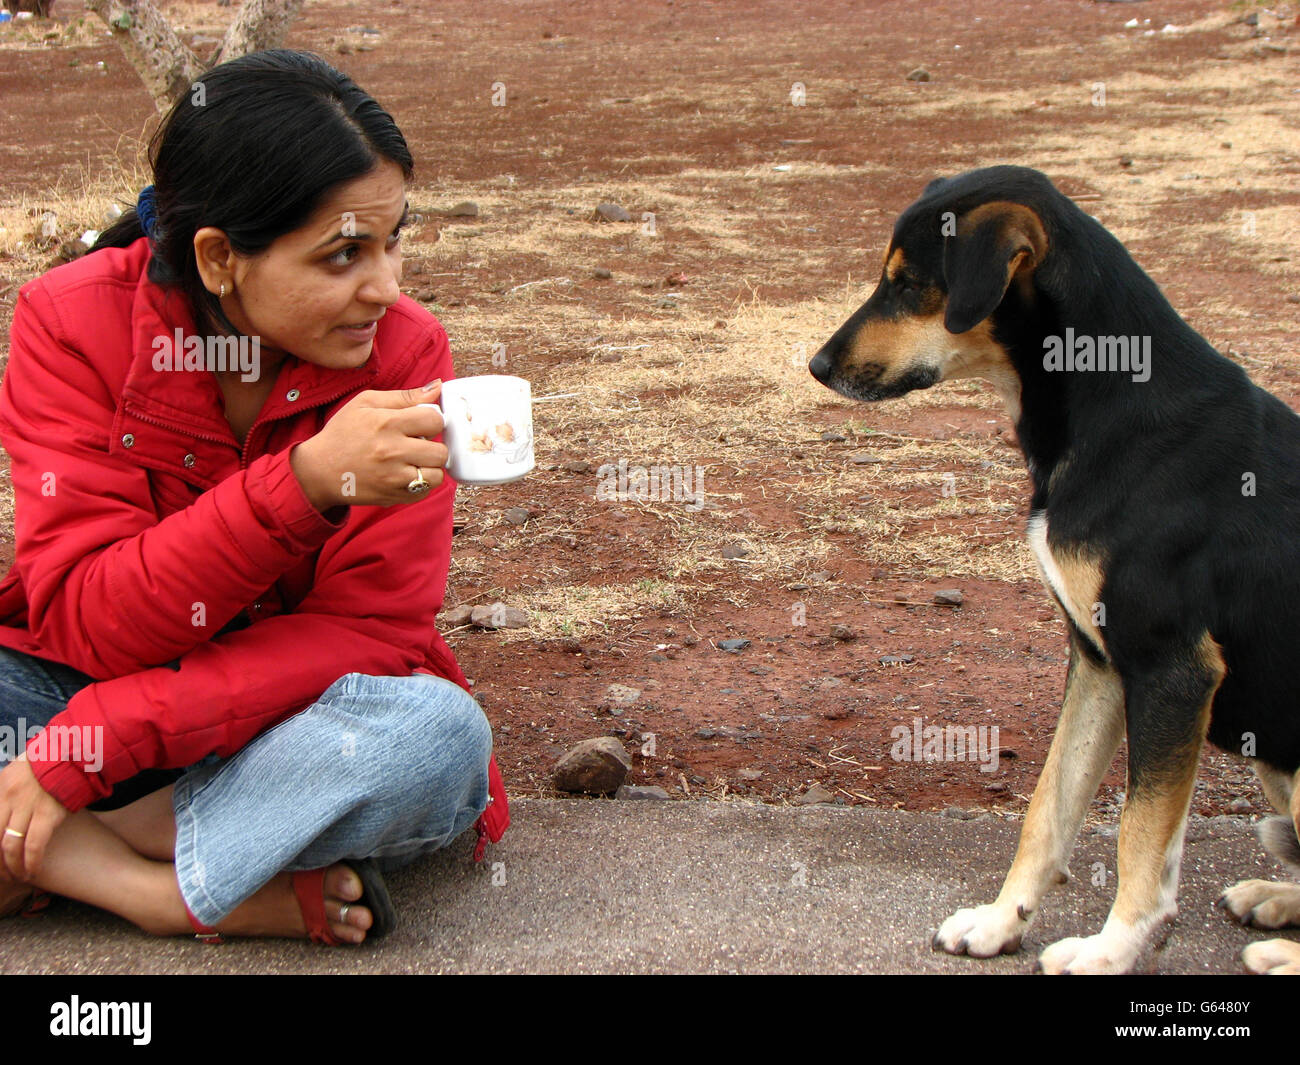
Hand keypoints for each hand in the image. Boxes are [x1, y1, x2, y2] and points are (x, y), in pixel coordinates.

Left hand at [0, 754, 68, 882]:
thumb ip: (8, 791)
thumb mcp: (20, 770)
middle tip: (2, 874)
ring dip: (11, 866)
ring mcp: (27, 806)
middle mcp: (8, 797)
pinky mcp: (48, 813)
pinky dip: (31, 861)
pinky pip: (34, 845)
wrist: (77, 751)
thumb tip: (8, 816)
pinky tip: (32, 871)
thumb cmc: (52, 761)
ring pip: (9, 845)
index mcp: (0, 787)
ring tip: (17, 876)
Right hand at [290, 381, 449, 509]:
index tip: (422, 423)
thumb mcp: (366, 404)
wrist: (319, 470)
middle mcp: (392, 452)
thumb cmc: (344, 433)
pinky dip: (421, 484)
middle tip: (419, 443)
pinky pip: (425, 492)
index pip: (434, 420)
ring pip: (437, 475)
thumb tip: (437, 388)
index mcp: (386, 423)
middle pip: (440, 451)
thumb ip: (405, 396)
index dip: (431, 420)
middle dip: (434, 445)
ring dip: (430, 467)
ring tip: (415, 460)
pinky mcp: (393, 496)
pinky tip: (407, 473)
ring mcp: (393, 478)